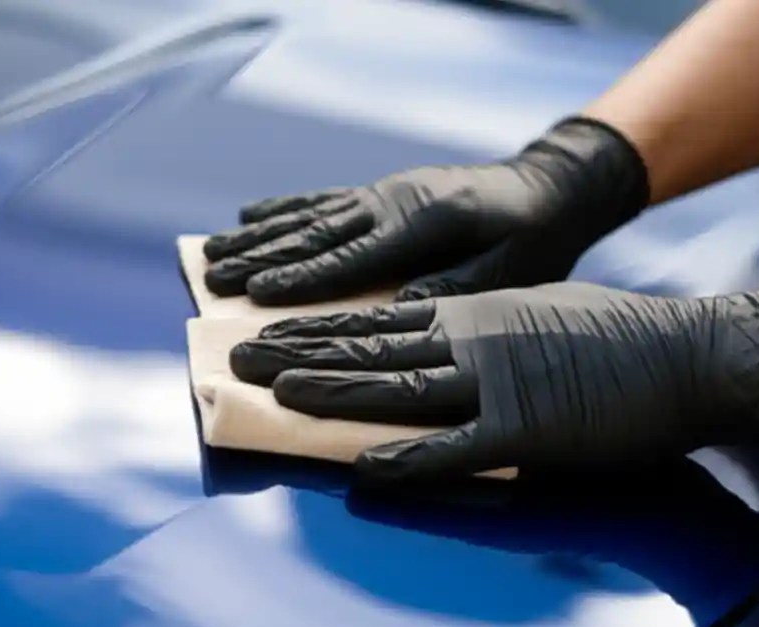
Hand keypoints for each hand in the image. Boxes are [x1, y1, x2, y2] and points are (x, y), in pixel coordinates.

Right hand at [203, 118, 647, 305]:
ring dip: (257, 235)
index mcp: (424, 225)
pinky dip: (283, 208)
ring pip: (309, 216)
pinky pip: (323, 199)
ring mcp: (383, 192)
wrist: (548, 187)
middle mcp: (393, 202)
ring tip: (211, 253)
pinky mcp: (381, 192)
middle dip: (260, 257)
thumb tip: (399, 307)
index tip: (254, 292)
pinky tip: (248, 214)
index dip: (302, 277)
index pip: (352, 258)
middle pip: (316, 234)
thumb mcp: (513, 270)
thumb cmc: (536, 239)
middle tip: (210, 277)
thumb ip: (456, 285)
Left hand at [229, 282, 758, 483]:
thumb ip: (477, 329)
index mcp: (472, 312)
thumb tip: (433, 340)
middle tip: (239, 360)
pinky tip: (363, 467)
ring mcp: (496, 382)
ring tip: (277, 395)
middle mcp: (472, 339)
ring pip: (396, 387)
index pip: (376, 319)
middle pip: (368, 346)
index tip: (267, 331)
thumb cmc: (611, 337)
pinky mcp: (526, 428)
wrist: (682, 355)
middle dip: (300, 354)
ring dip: (333, 391)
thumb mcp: (532, 312)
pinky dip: (407, 460)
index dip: (316, 328)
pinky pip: (454, 449)